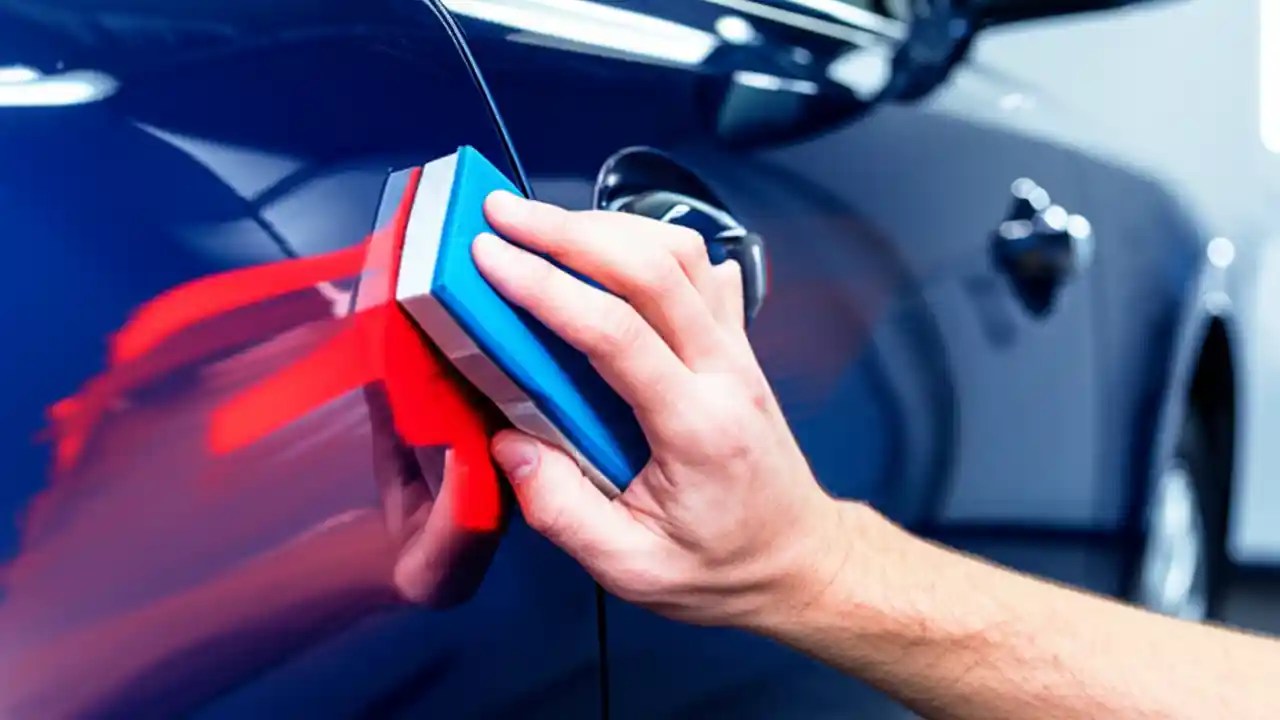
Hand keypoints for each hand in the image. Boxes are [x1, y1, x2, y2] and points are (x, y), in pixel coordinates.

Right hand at [472, 191, 845, 627]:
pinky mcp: (737, 343)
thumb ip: (563, 511)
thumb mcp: (633, 569)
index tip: (490, 257)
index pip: (618, 332)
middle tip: (501, 213)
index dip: (547, 286)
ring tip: (542, 224)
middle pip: (654, 267)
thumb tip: (506, 442)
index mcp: (696, 428)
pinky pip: (699, 268)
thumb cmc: (720, 568)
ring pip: (682, 252)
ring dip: (608, 227)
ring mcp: (738, 351)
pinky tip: (606, 248)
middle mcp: (725, 373)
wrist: (799, 560)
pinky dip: (648, 241)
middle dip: (568, 230)